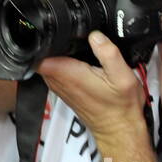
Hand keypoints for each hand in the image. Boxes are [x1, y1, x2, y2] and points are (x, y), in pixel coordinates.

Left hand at [38, 32, 146, 152]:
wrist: (118, 130)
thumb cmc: (121, 107)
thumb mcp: (123, 77)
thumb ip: (108, 53)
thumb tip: (95, 35)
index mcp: (67, 73)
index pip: (38, 53)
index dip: (42, 39)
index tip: (55, 31)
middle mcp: (58, 80)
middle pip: (41, 53)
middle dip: (52, 42)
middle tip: (72, 35)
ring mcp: (58, 86)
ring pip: (47, 61)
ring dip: (57, 52)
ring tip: (77, 46)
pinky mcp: (63, 89)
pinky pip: (55, 69)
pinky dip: (63, 62)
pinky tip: (80, 60)